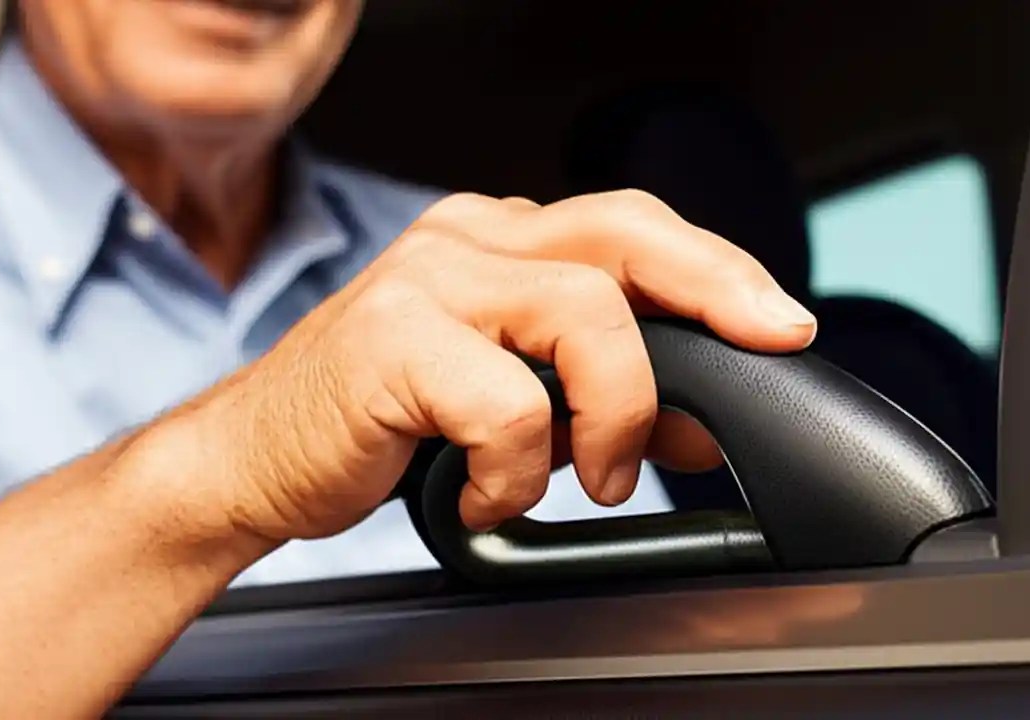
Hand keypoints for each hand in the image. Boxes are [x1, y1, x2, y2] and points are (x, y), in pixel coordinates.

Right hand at [159, 191, 815, 544]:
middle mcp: (464, 240)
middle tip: (768, 342)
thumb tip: (691, 423)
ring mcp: (426, 280)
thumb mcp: (506, 401)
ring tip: (593, 475)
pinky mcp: (390, 339)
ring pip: (585, 313)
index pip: (631, 228)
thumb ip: (593, 394)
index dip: (717, 271)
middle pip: (624, 232)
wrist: (251, 462)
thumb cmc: (376, 428)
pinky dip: (518, 471)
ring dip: (615, 411)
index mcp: (494, 241)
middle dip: (716, 289)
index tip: (777, 325)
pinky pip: (509, 404)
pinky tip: (486, 494)